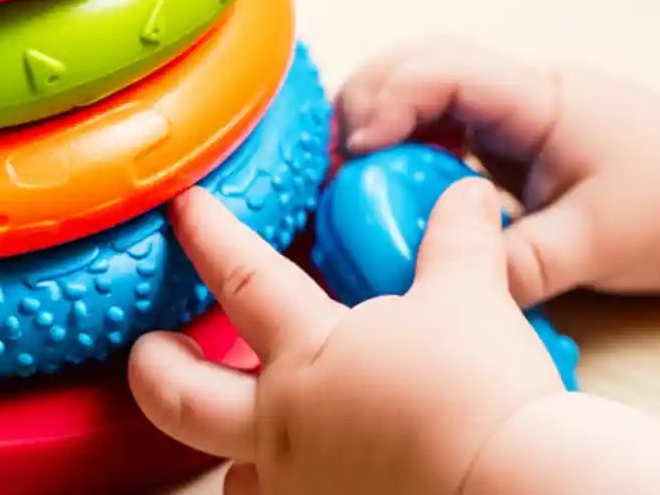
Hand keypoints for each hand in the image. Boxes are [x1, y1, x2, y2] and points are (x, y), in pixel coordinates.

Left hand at [129, 180, 563, 494]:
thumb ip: (457, 241)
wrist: (512, 483)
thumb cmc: (481, 390)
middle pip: (180, 397)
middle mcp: (285, 423)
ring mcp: (300, 485)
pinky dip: (288, 491)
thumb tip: (466, 193)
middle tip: (147, 347)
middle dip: (153, 366)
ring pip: (233, 470)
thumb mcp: (471, 298)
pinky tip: (315, 481)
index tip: (182, 207)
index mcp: (308, 352)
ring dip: (236, 446)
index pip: (240, 276)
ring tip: (250, 430)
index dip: (207, 234)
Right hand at [337, 39, 659, 305]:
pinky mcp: (498, 129)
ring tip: (337, 173)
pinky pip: (430, 116)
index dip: (388, 101)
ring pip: (415, 81)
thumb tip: (446, 285)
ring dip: (370, 116)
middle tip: (324, 162)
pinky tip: (377, 181)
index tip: (352, 153)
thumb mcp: (597, 244)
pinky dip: (393, 139)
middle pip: (414, 60)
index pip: (445, 70)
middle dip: (360, 101)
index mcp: (538, 99)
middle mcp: (514, 88)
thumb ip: (522, 263)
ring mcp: (504, 104)